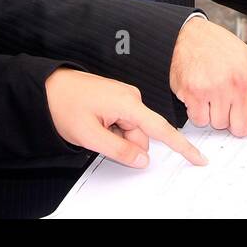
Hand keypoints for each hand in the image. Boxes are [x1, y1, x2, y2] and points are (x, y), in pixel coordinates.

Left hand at [45, 68, 206, 168]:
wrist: (47, 86)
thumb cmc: (64, 105)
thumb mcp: (89, 136)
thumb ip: (119, 150)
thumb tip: (144, 160)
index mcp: (128, 103)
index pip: (161, 129)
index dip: (182, 146)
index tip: (199, 158)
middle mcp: (131, 97)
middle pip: (142, 135)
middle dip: (125, 144)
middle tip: (97, 137)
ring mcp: (124, 96)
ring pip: (132, 131)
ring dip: (116, 137)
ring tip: (91, 126)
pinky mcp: (118, 98)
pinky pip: (124, 122)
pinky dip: (113, 129)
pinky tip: (95, 122)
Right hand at [168, 17, 246, 161]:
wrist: (189, 35)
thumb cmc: (223, 51)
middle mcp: (240, 81)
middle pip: (242, 128)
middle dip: (233, 120)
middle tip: (227, 100)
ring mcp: (217, 87)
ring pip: (219, 125)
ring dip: (213, 114)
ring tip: (210, 90)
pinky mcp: (195, 91)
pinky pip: (200, 120)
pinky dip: (197, 111)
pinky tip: (198, 91)